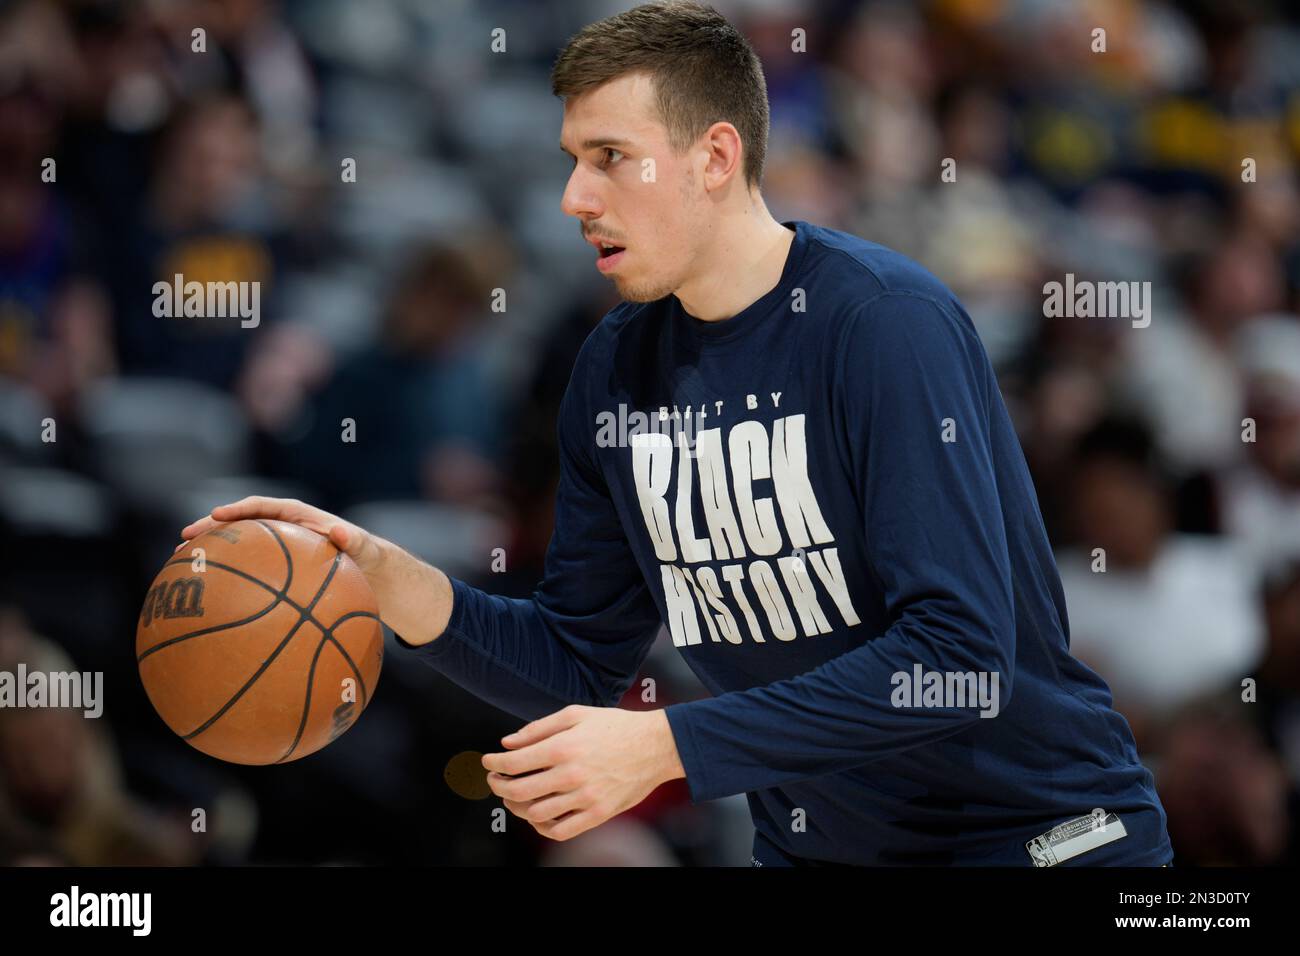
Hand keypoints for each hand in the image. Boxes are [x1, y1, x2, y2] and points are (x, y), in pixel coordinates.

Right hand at [176, 496, 384, 576]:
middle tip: (184, 539)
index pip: (262, 506)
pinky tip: (207, 590)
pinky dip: (225, 573)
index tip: (216, 515)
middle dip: (209, 528)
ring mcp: (274, 545)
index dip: (238, 509)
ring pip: (236, 544)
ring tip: (179, 562)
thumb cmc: (364, 554)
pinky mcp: (273, 564)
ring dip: (209, 550)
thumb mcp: (362, 546)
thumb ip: (352, 539)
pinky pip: (245, 566)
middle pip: (239, 523)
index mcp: (297, 515)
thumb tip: (340, 532)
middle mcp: (281, 526)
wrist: (366, 567)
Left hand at [482, 705, 685, 841]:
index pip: (513, 763)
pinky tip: (538, 815)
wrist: (656, 745)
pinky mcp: (598, 814)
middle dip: (498, 786)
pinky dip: (543, 827)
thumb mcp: (576, 714)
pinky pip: (560, 831)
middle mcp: (571, 775)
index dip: (493, 764)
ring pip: (535, 814)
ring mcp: (585, 798)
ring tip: (515, 796)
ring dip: (517, 807)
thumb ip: (539, 728)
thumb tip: (508, 742)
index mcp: (563, 747)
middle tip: (495, 781)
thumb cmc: (615, 726)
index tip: (488, 762)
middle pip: (518, 790)